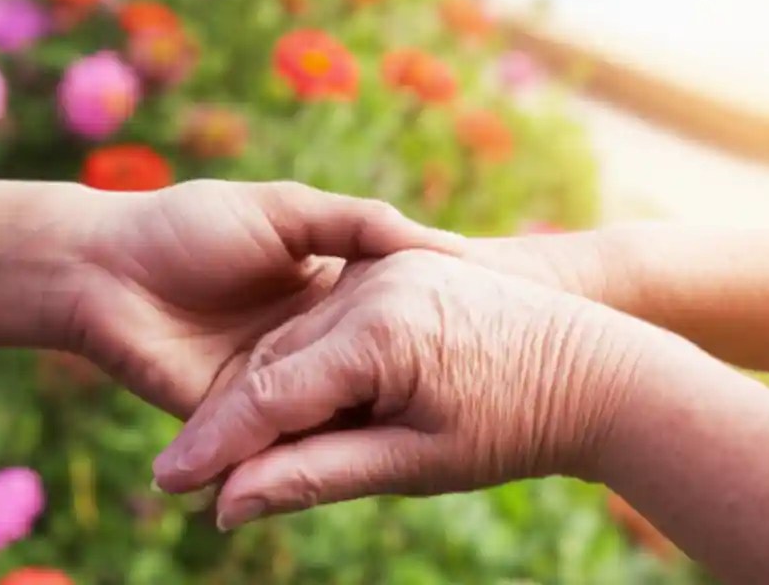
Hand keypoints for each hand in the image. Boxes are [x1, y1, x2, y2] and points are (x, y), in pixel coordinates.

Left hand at [0, 180, 462, 417]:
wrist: (103, 267)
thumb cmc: (193, 224)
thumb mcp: (290, 209)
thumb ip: (359, 222)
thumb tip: (440, 242)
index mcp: (324, 293)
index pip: (391, 325)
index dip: (435, 339)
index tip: (492, 352)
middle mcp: (304, 344)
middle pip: (366, 382)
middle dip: (413, 400)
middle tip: (475, 416)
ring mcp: (270, 384)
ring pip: (326, 418)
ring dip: (365, 434)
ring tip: (431, 451)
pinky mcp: (231, 419)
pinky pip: (276, 445)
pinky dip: (304, 458)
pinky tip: (355, 467)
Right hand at [150, 251, 645, 529]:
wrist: (598, 372)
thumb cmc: (517, 425)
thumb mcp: (415, 462)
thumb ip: (318, 473)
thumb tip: (231, 502)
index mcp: (379, 330)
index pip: (269, 396)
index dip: (216, 444)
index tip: (170, 483)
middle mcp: (378, 285)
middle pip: (275, 361)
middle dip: (233, 420)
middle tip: (190, 477)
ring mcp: (391, 268)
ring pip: (299, 336)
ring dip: (267, 390)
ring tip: (233, 448)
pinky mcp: (404, 266)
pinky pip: (332, 317)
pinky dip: (309, 360)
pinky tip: (297, 401)